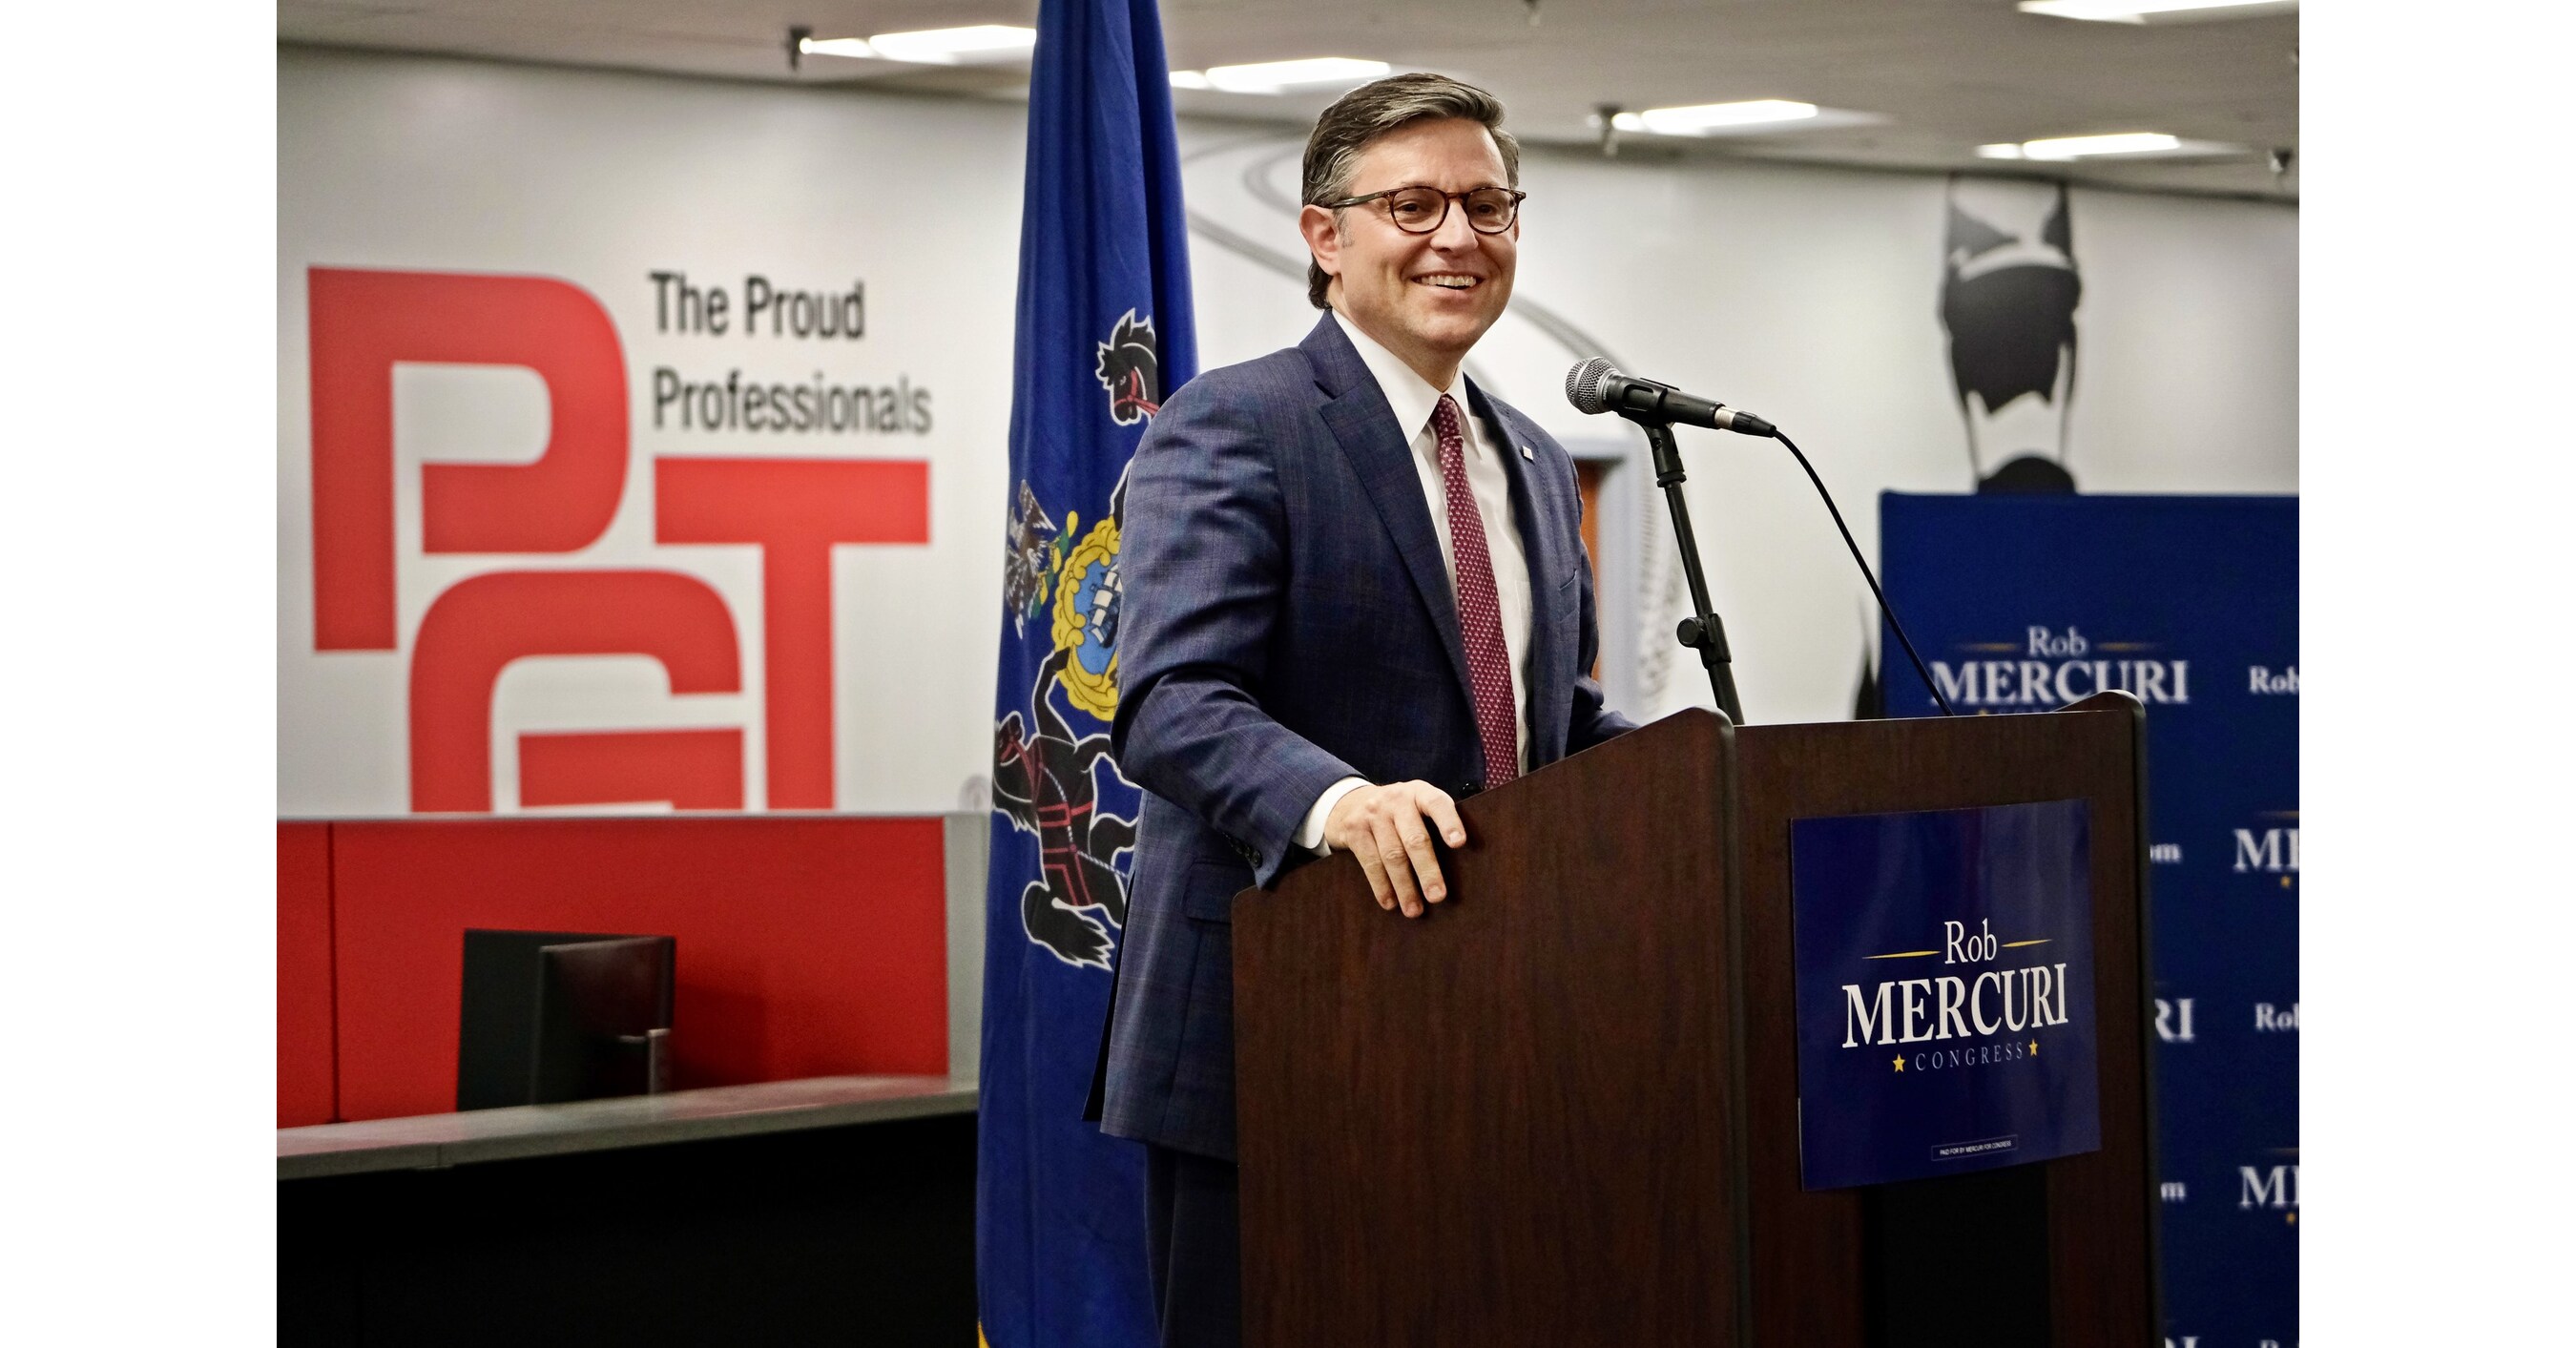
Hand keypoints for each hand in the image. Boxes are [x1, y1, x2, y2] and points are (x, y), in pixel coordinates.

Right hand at [1323, 781, 1466, 917]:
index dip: (1449, 822)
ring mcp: (1373, 814)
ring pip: (1392, 855)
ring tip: (1414, 910)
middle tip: (1437, 896)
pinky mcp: (1354, 830)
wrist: (1349, 802)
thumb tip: (1461, 866)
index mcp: (1419, 793)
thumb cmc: (1397, 813)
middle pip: (1415, 838)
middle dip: (1427, 870)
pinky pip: (1370, 862)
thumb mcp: (1415, 806)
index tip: (1459, 844)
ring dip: (1404, 886)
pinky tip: (1390, 902)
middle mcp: (1396, 799)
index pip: (1437, 803)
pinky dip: (1381, 886)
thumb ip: (1433, 823)